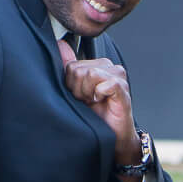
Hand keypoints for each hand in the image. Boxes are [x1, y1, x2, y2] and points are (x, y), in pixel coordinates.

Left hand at [59, 45, 138, 161]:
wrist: (113, 136)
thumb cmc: (97, 115)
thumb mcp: (77, 90)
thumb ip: (69, 67)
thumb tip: (60, 45)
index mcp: (97, 65)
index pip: (71, 66)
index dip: (71, 85)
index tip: (81, 96)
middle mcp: (109, 66)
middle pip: (78, 70)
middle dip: (78, 90)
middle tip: (88, 101)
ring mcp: (118, 75)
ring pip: (89, 74)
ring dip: (88, 94)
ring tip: (95, 102)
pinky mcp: (122, 86)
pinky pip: (103, 84)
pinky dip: (99, 96)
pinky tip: (104, 102)